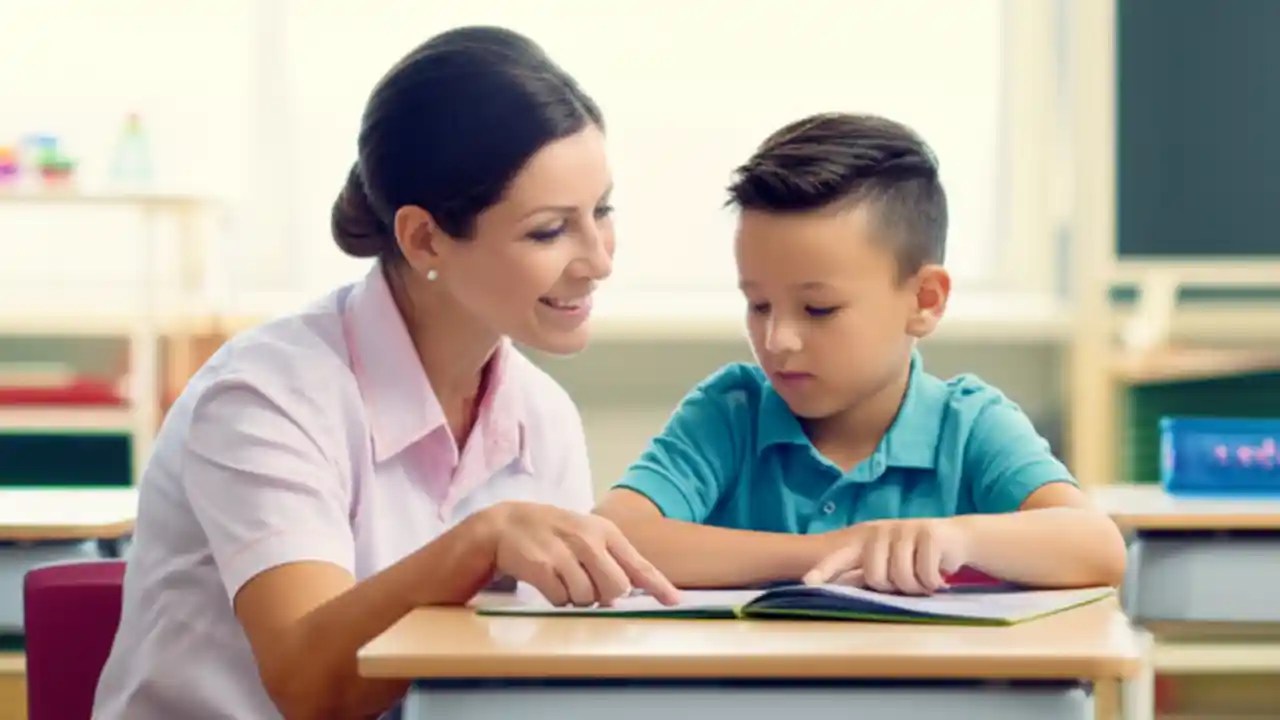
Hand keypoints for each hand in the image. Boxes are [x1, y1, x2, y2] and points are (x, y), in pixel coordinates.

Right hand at [486, 502, 680, 606]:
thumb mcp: (587, 535)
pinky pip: (560, 599)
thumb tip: (633, 591)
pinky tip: (548, 581)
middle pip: (616, 588)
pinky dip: (557, 598)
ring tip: (564, 579)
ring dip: (577, 597)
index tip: (675, 601)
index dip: (658, 585)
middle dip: (605, 596)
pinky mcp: (541, 566)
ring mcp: (563, 552)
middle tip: (588, 585)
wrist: (505, 524)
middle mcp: (587, 540)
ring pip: (587, 597)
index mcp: (604, 531)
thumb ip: (612, 559)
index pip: (638, 564)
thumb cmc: (554, 533)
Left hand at [803, 518, 970, 594]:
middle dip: (892, 587)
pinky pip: (924, 574)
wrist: (957, 539)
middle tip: (905, 581)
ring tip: (922, 579)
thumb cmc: (916, 556)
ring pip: (901, 578)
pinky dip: (932, 582)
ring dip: (915, 587)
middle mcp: (883, 530)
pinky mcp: (930, 535)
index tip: (808, 583)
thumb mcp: (889, 562)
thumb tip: (837, 587)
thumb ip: (864, 573)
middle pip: (875, 576)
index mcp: (867, 538)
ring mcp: (906, 529)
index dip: (824, 569)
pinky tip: (937, 575)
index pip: (840, 556)